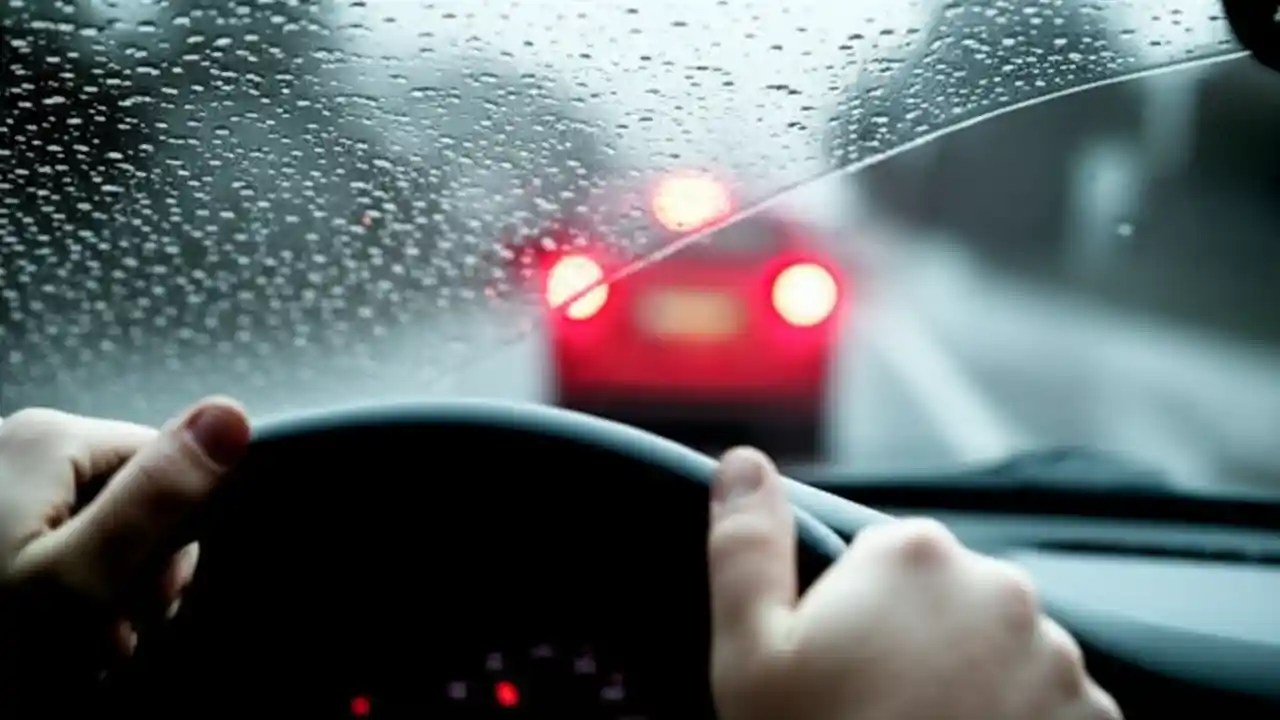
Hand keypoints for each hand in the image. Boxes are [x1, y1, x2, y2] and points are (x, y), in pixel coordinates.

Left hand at [0, 397, 249, 709]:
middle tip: (99, 641)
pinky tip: (42, 649)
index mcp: (47, 441)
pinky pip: (52, 556)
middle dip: (134, 582)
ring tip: (68, 655)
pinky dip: (58, 608)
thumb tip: (233, 413)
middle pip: (134, 504)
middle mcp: (15, 449)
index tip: (142, 601)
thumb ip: (161, 496)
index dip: (175, 543)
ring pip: (96, 539)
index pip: (170, 467)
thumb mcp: (82, 581)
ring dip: (99, 606)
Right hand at [707, 447, 1120, 719]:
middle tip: (873, 711)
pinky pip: (1047, 703)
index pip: (880, 557)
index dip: (849, 616)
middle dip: (914, 643)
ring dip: (970, 683)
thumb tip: (743, 461)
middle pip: (945, 600)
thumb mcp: (749, 653)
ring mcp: (1059, 657)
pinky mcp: (1096, 719)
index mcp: (915, 553)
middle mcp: (1003, 587)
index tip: (835, 670)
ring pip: (998, 652)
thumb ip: (745, 545)